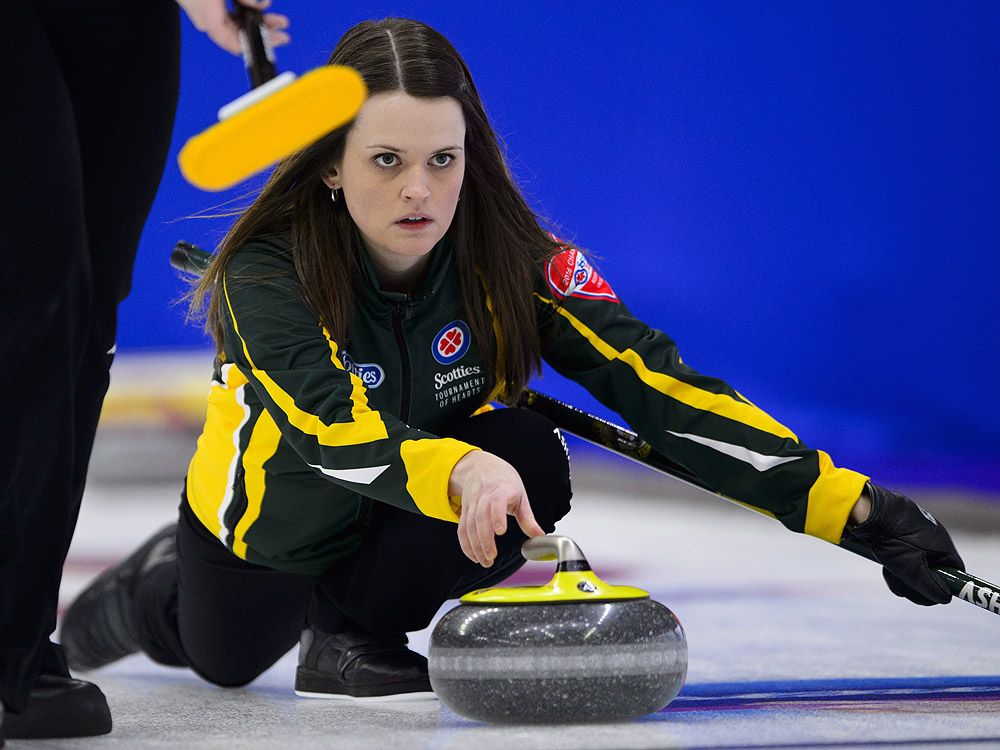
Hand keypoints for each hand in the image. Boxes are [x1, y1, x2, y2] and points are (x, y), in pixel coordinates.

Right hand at [176, 0, 289, 54]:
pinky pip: (229, 13)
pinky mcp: (206, 4)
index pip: (236, 44)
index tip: (277, 40)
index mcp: (209, 20)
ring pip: (236, 21)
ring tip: (275, 15)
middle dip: (263, 29)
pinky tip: (256, 6)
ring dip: (255, 17)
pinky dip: (243, 9)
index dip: (258, 45)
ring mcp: (205, 11)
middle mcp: (207, 20)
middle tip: (283, 27)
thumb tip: (258, 3)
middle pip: (240, 33)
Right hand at [448, 451, 544, 566]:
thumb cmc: (504, 482)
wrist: (481, 467)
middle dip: (485, 540)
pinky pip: (462, 529)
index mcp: (501, 490)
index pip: (496, 502)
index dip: (497, 516)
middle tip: (492, 557)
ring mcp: (472, 504)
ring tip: (485, 561)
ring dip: (475, 546)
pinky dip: (466, 544)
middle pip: (481, 518)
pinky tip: (474, 556)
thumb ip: (528, 519)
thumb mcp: (521, 496)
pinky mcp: (465, 511)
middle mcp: (483, 496)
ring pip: (470, 525)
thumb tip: (540, 537)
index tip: (501, 531)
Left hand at [843, 483, 963, 604]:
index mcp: (942, 546)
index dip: (946, 586)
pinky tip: (883, 564)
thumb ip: (931, 587)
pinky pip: (902, 559)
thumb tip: (945, 598)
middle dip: (916, 583)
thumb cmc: (893, 538)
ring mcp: (916, 538)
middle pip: (933, 574)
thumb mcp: (912, 569)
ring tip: (888, 570)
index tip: (930, 594)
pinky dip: (893, 565)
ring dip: (901, 576)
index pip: (955, 572)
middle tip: (901, 582)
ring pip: (914, 569)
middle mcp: (933, 541)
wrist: (867, 511)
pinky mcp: (900, 537)